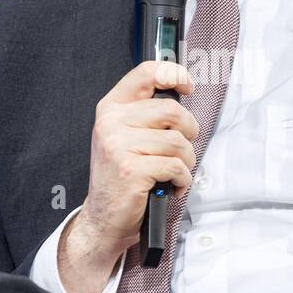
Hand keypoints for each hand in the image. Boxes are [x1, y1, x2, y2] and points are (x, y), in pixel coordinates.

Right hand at [73, 59, 199, 260]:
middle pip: (172, 111)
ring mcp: (119, 147)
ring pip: (178, 142)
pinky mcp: (131, 170)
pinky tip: (172, 186)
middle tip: (183, 148)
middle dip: (189, 132)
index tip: (187, 86)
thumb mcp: (124, 136)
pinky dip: (183, 180)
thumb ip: (145, 113)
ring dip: (186, 162)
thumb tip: (181, 91)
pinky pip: (176, 167)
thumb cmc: (121, 177)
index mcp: (111, 108)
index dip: (174, 74)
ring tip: (174, 172)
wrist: (103, 218)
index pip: (146, 73)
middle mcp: (111, 123)